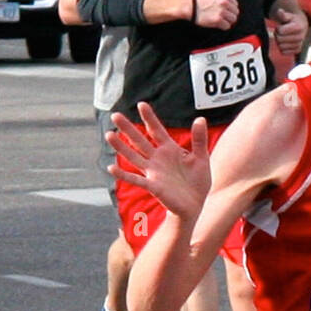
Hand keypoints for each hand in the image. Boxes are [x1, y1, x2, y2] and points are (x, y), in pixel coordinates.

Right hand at [107, 101, 210, 220]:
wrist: (195, 205)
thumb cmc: (198, 182)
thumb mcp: (201, 159)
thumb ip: (199, 140)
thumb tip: (200, 119)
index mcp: (169, 150)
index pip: (156, 130)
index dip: (149, 118)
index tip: (141, 104)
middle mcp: (158, 159)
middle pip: (140, 140)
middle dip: (128, 128)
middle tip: (115, 115)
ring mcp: (153, 172)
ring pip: (134, 157)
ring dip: (121, 147)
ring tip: (109, 135)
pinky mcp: (153, 186)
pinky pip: (136, 180)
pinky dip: (124, 174)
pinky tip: (111, 168)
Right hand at [193, 0, 238, 30]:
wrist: (192, 7)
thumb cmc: (202, 0)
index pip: (235, 4)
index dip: (231, 8)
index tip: (225, 10)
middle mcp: (224, 2)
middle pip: (236, 12)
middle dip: (231, 15)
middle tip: (223, 16)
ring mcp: (221, 11)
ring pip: (233, 19)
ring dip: (228, 21)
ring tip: (221, 19)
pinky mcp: (218, 19)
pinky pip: (227, 26)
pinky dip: (223, 26)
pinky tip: (218, 23)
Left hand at [271, 4, 308, 54]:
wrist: (302, 26)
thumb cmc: (293, 20)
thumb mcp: (288, 15)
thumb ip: (283, 14)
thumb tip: (280, 11)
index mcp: (298, 27)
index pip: (280, 31)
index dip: (277, 28)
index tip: (281, 26)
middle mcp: (300, 37)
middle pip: (279, 39)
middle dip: (277, 35)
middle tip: (280, 32)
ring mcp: (299, 45)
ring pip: (280, 47)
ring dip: (279, 42)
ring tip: (283, 36)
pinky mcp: (297, 51)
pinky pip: (283, 52)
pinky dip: (282, 48)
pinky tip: (285, 42)